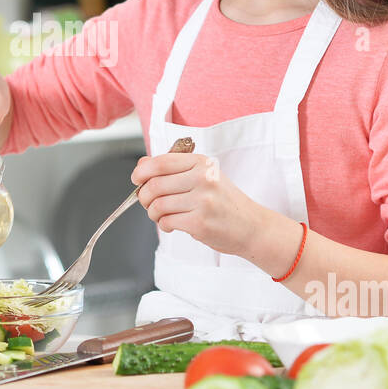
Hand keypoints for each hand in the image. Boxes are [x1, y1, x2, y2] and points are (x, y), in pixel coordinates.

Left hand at [130, 151, 267, 256]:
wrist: (251, 226)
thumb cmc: (225, 201)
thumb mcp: (205, 176)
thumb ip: (175, 169)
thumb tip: (143, 164)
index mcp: (202, 163)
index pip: (161, 162)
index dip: (142, 171)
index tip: (137, 179)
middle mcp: (202, 179)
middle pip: (155, 185)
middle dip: (143, 197)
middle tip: (147, 202)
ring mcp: (202, 201)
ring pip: (158, 205)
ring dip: (153, 213)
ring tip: (161, 215)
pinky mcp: (200, 222)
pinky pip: (167, 221)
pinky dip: (164, 224)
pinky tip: (173, 224)